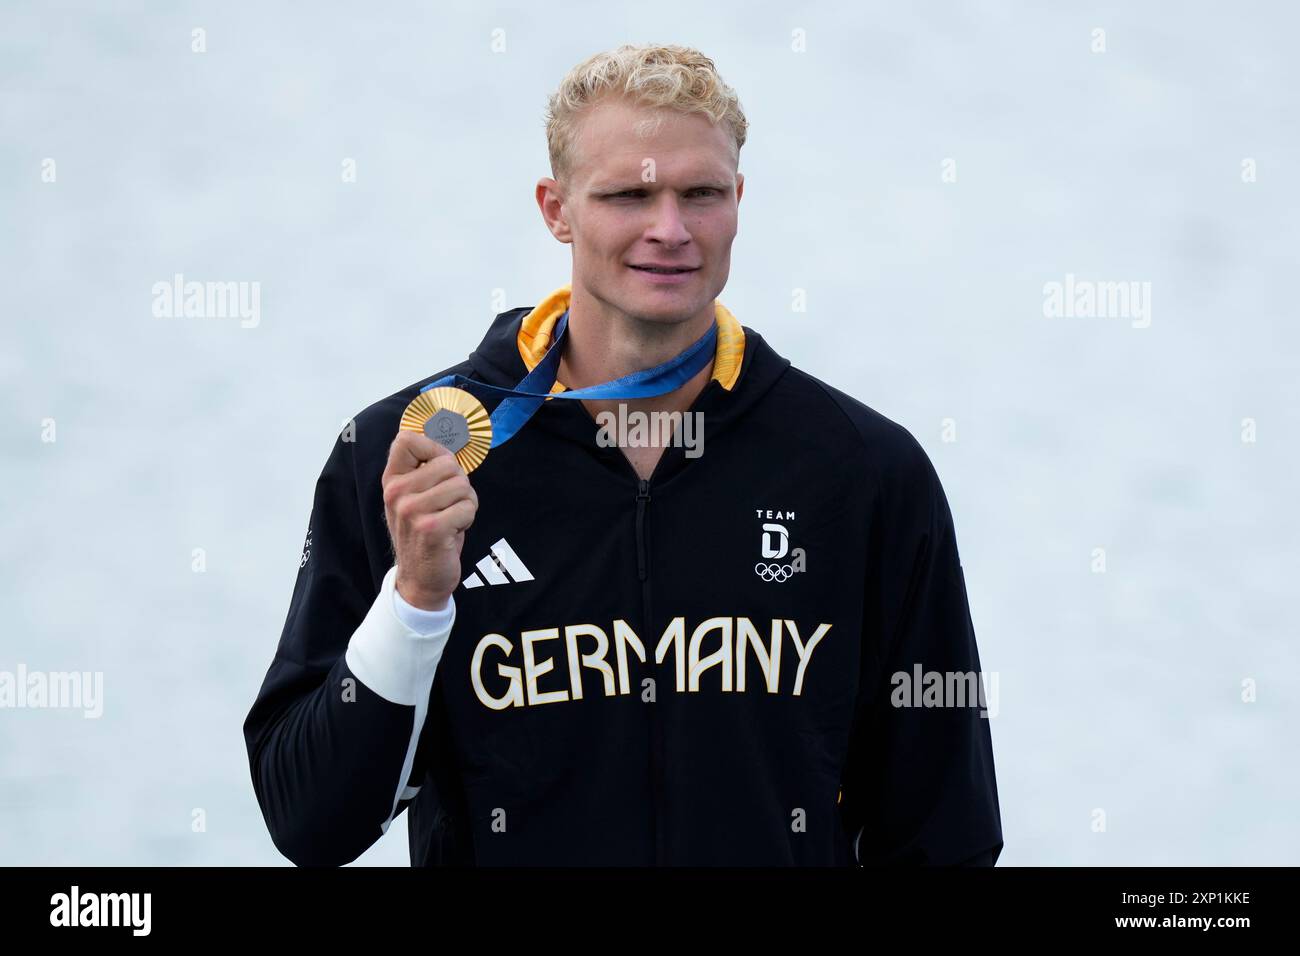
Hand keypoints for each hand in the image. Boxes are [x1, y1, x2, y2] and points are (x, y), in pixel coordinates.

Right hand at [381, 431, 477, 610]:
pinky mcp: (431, 527)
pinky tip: (453, 532)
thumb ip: (426, 470)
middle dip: (459, 484)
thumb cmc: (426, 532)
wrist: (420, 578)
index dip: (434, 449)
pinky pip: (468, 507)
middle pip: (448, 463)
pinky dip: (468, 519)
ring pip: (462, 485)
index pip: (406, 439)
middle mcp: (396, 493)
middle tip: (448, 506)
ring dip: (466, 504)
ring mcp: (412, 510)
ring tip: (450, 519)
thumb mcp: (415, 498)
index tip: (440, 469)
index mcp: (392, 481)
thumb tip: (450, 439)